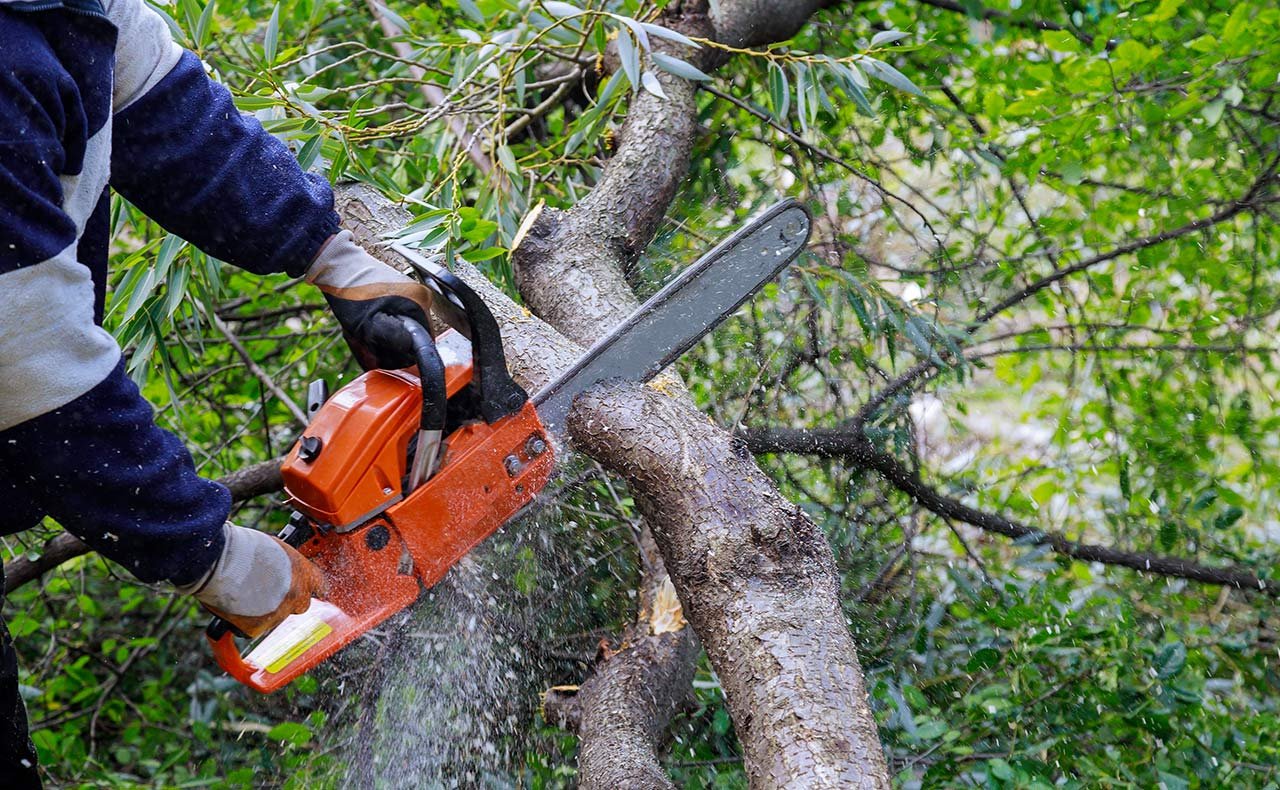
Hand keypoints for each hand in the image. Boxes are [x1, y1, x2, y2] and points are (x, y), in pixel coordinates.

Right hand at [179, 523, 326, 637]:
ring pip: (275, 617)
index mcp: (303, 572)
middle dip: (288, 600)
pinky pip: (253, 628)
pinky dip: (244, 621)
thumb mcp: (274, 548)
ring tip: (243, 592)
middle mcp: (296, 595)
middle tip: (269, 591)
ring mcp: (278, 614)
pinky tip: (234, 607)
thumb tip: (282, 569)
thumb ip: (284, 564)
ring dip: (264, 609)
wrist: (219, 561)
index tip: (306, 588)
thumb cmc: (242, 547)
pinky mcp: (257, 628)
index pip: (320, 585)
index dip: (311, 587)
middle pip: (301, 605)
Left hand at [307, 230, 435, 369]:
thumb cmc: (349, 292)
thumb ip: (392, 338)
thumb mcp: (367, 323)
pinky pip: (398, 318)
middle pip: (413, 336)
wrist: (337, 266)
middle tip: (367, 343)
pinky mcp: (401, 292)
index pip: (424, 342)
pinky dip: (383, 326)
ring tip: (363, 332)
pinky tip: (366, 324)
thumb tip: (410, 349)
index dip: (404, 353)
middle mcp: (421, 296)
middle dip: (391, 346)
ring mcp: (411, 293)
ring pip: (404, 329)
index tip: (383, 352)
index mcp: (419, 301)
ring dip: (385, 337)